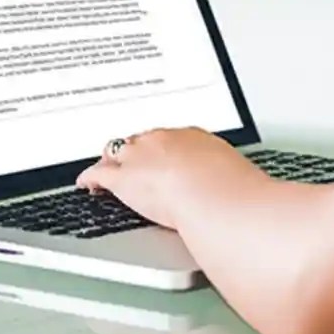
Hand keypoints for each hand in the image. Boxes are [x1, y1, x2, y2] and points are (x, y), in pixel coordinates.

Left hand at [76, 128, 262, 229]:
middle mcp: (163, 140)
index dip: (160, 152)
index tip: (162, 160)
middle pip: (140, 141)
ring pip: (117, 153)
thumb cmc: (233, 189)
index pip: (168, 139)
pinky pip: (99, 173)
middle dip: (135, 153)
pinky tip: (87, 183)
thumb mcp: (237, 177)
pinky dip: (91, 178)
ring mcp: (141, 157)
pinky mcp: (123, 178)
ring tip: (107, 170)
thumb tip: (245, 193)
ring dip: (112, 162)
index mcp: (192, 136)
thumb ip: (230, 181)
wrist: (216, 197)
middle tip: (134, 165)